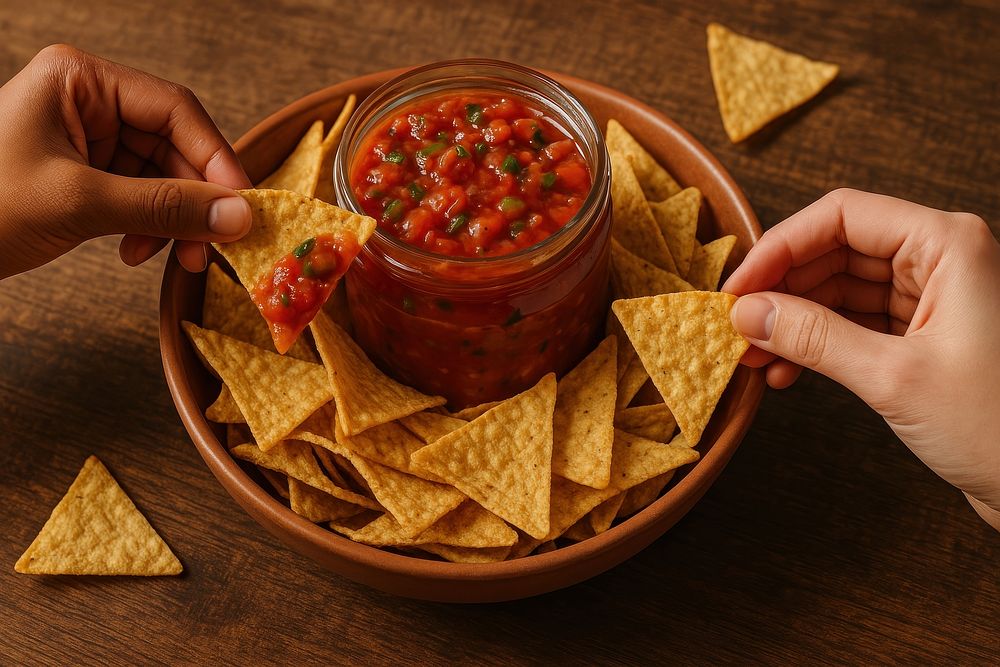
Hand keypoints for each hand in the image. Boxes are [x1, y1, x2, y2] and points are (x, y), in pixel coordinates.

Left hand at [0, 44, 251, 278]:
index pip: (174, 110)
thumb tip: (239, 215)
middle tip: (213, 245)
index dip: (215, 158)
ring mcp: (86, 138)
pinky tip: (136, 253)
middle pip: (173, 146)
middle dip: (193, 200)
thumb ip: (164, 208)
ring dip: (173, 221)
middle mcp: (87, 101)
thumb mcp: (79, 204)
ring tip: (172, 257)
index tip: (241, 206)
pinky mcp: (85, 174)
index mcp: (79, 80)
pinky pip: (140, 196)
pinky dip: (149, 228)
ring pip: (162, 176)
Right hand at [723, 189, 999, 528]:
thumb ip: (814, 338)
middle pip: (836, 250)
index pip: (842, 216)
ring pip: (840, 288)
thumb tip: (748, 313)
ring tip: (754, 357)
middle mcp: (940, 260)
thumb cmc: (998, 428)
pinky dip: (817, 343)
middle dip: (782, 289)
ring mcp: (932, 297)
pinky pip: (855, 322)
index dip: (780, 247)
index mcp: (947, 245)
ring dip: (793, 320)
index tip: (738, 288)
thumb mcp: (893, 378)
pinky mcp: (924, 335)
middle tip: (736, 327)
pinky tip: (787, 372)